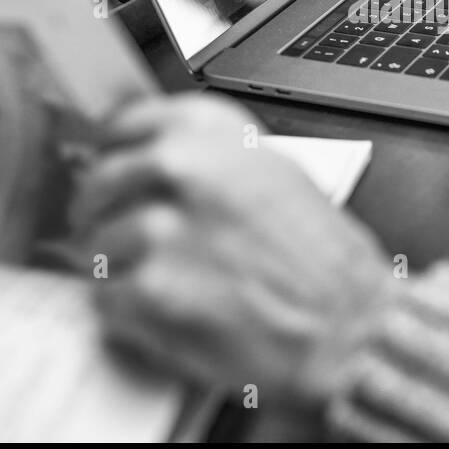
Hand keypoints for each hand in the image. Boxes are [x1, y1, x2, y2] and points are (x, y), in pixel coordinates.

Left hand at [69, 93, 393, 411]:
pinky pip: (106, 299)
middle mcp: (183, 167)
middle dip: (105, 215)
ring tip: (167, 284)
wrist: (352, 324)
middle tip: (124, 238)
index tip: (114, 171)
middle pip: (98, 184)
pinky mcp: (151, 288)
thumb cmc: (322, 259)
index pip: (124, 124)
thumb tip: (150, 160)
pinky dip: (128, 314)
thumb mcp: (273, 172)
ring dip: (120, 269)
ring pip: (96, 245)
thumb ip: (208, 158)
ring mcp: (162, 228)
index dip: (115, 154)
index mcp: (211, 131)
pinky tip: (166, 314)